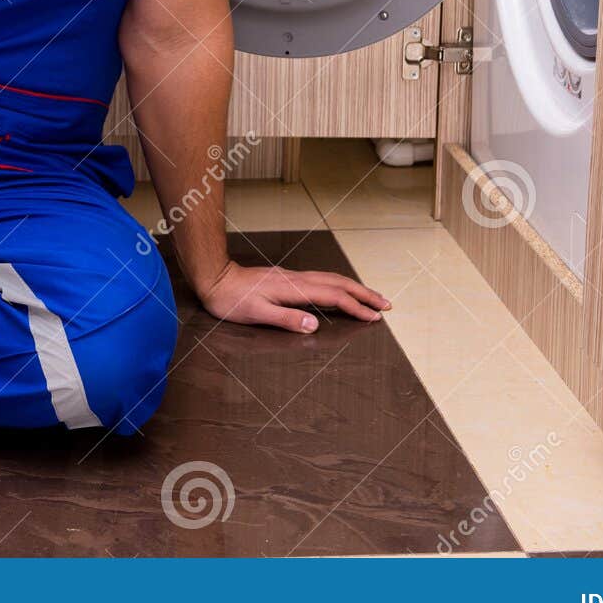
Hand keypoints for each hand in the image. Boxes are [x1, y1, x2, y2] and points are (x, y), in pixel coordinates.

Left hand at [197, 260, 391, 333]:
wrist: (216, 279)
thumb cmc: (232, 300)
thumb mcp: (256, 314)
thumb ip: (286, 319)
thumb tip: (315, 325)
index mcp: (294, 289)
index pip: (333, 297)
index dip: (356, 308)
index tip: (374, 318)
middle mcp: (297, 280)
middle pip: (339, 283)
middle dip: (365, 294)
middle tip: (386, 304)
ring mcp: (293, 277)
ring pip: (332, 279)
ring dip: (354, 288)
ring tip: (371, 297)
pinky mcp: (288, 278)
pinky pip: (322, 280)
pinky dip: (339, 285)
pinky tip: (340, 291)